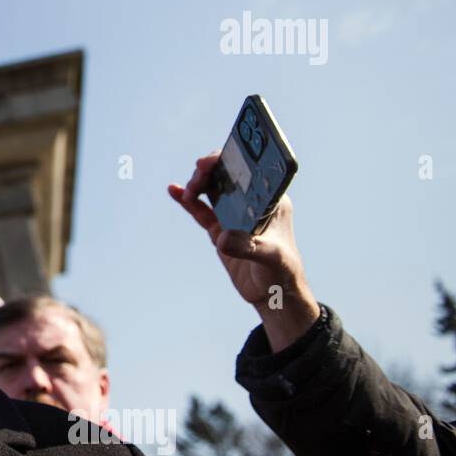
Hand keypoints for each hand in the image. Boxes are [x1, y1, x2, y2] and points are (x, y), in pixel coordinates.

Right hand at [168, 151, 319, 351]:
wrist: (273, 294)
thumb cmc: (281, 271)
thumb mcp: (269, 257)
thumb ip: (247, 246)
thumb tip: (224, 239)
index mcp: (270, 201)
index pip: (250, 172)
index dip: (231, 161)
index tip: (214, 161)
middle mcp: (252, 203)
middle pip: (228, 176)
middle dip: (211, 170)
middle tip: (199, 175)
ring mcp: (234, 215)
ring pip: (213, 190)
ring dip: (199, 184)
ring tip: (187, 189)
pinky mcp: (221, 229)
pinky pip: (201, 211)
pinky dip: (187, 201)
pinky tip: (174, 191)